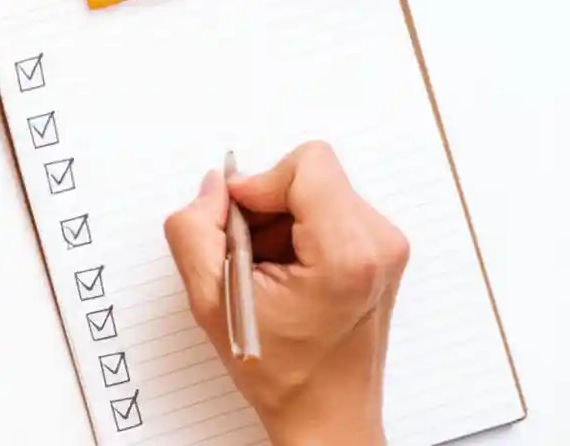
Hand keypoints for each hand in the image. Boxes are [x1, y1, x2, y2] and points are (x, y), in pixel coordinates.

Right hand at [163, 142, 409, 445]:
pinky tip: (283, 274)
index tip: (238, 222)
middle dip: (266, 206)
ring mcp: (386, 247)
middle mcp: (379, 243)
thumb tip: (213, 189)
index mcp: (348, 253)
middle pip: (310, 176)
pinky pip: (329, 211)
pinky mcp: (381, 252)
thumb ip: (195, 231)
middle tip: (247, 256)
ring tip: (265, 273)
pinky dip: (297, 233)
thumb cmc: (282, 374)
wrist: (327, 416)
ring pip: (317, 191)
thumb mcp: (211, 301)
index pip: (307, 164)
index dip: (259, 185)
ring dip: (279, 221)